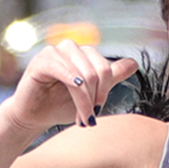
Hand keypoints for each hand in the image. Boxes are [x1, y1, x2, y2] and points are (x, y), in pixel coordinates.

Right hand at [0, 40, 138, 132]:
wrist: (34, 117)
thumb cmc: (60, 105)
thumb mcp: (91, 94)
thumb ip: (111, 77)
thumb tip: (134, 63)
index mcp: (84, 55)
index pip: (106, 68)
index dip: (105, 92)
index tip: (96, 111)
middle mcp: (72, 49)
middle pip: (98, 70)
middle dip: (96, 98)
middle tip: (88, 118)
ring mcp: (56, 52)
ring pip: (83, 72)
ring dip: (84, 99)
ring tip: (80, 117)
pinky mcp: (42, 60)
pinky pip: (62, 67)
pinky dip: (71, 81)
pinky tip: (74, 91)